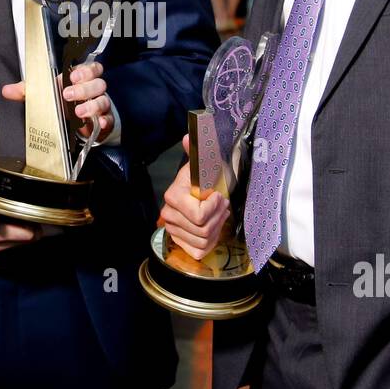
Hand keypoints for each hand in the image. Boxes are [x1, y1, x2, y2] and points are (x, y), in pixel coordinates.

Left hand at [1, 62, 112, 141]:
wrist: (78, 123)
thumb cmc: (64, 102)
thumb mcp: (45, 94)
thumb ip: (28, 90)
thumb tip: (7, 90)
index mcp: (81, 79)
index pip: (91, 68)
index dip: (86, 70)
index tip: (73, 76)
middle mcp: (93, 91)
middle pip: (98, 84)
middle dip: (83, 88)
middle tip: (68, 95)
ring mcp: (100, 105)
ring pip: (103, 101)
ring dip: (91, 105)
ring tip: (78, 112)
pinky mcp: (104, 121)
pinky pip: (108, 120)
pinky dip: (104, 121)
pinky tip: (98, 123)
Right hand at [158, 134, 229, 259]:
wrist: (207, 190)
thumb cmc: (209, 177)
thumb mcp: (208, 162)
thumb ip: (199, 150)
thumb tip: (189, 136)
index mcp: (173, 196)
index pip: (199, 215)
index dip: (215, 207)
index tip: (218, 194)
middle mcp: (168, 214)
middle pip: (203, 229)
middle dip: (218, 217)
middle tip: (221, 205)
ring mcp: (173, 230)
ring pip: (202, 241)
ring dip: (216, 228)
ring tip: (217, 215)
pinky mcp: (180, 242)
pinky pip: (199, 251)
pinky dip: (210, 242)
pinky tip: (211, 228)